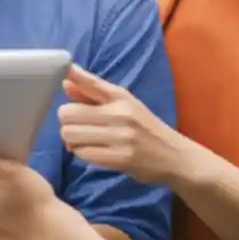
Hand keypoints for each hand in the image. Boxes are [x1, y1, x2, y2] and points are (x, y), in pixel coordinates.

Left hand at [58, 65, 187, 185]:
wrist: (174, 156)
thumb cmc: (145, 127)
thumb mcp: (124, 103)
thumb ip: (92, 93)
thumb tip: (65, 82)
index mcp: (121, 97)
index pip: (88, 83)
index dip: (71, 81)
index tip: (64, 83)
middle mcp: (120, 114)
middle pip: (68, 114)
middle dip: (67, 123)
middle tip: (78, 128)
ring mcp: (121, 137)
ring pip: (71, 136)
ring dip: (72, 141)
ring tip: (85, 141)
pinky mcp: (121, 158)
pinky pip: (83, 154)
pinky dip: (82, 153)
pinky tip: (93, 151)